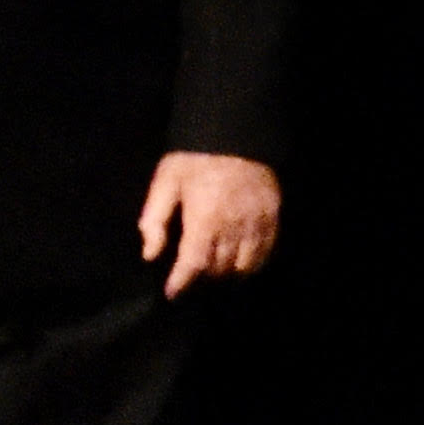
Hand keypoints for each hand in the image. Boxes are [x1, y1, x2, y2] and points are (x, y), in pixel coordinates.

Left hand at [139, 152, 282, 296]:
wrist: (236, 131)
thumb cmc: (196, 158)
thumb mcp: (166, 181)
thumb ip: (155, 219)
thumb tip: (150, 254)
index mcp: (205, 218)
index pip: (194, 263)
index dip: (181, 283)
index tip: (172, 293)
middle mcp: (233, 226)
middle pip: (218, 268)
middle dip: (202, 275)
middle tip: (192, 272)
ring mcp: (256, 223)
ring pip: (244, 266)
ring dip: (227, 272)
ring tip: (216, 267)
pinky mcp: (273, 217)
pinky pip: (265, 252)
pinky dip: (252, 263)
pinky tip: (240, 260)